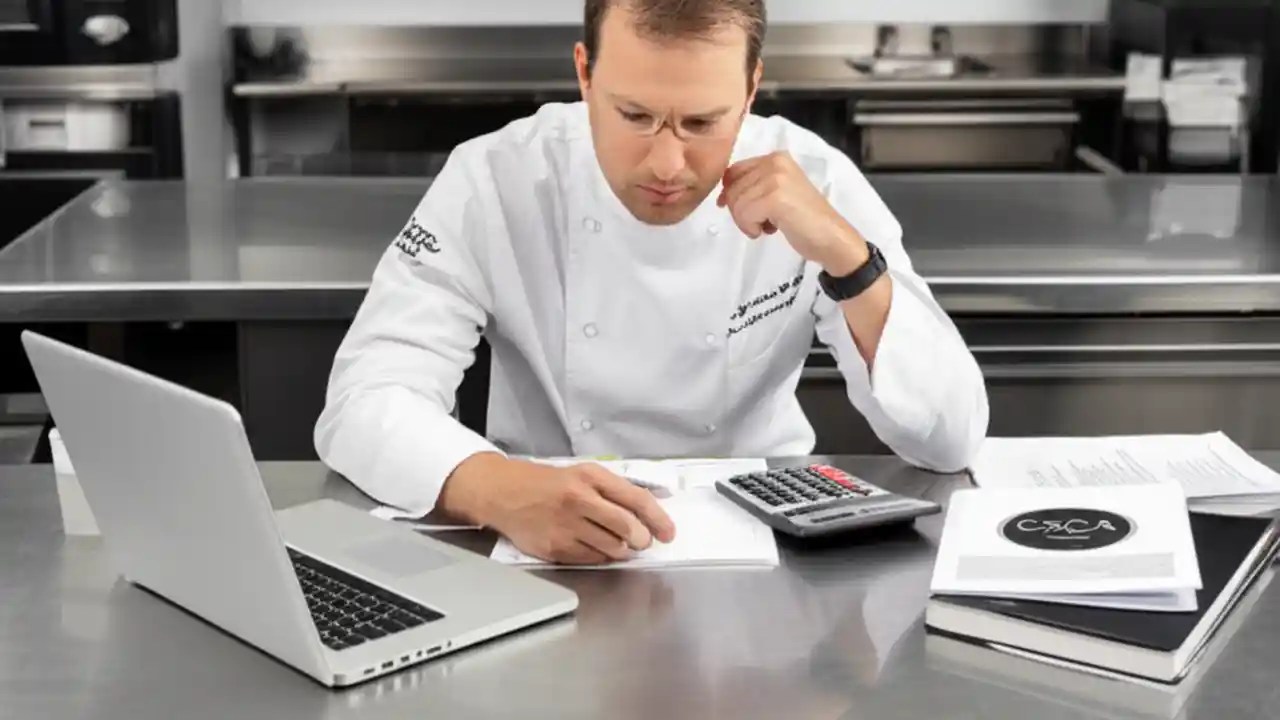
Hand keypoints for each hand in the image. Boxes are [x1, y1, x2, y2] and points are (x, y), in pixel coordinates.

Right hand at [438, 454, 676, 564]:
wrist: (503, 492)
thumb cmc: (545, 483)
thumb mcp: (580, 474)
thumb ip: (612, 490)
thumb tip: (647, 512)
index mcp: (590, 477)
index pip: (636, 499)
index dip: (658, 519)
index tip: (668, 532)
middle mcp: (579, 499)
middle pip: (628, 527)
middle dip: (642, 539)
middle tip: (643, 542)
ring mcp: (566, 525)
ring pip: (612, 547)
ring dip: (623, 550)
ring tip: (619, 545)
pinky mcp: (555, 547)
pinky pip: (591, 559)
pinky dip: (600, 557)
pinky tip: (595, 547)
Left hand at [717, 151, 868, 275]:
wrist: (831, 237)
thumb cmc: (804, 220)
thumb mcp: (778, 193)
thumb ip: (754, 186)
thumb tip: (723, 195)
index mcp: (776, 158)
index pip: (734, 171)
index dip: (729, 192)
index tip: (735, 210)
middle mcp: (775, 162)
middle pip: (732, 188)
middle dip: (739, 211)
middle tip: (759, 223)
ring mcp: (776, 178)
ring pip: (736, 203)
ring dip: (746, 222)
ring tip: (766, 227)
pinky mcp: (775, 197)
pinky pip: (745, 214)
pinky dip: (751, 228)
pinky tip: (768, 231)